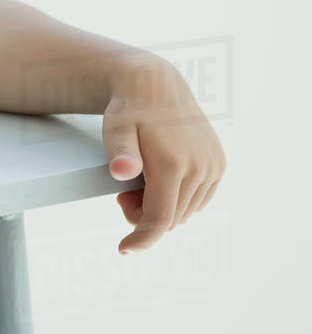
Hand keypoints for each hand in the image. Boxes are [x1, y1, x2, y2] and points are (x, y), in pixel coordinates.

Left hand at [102, 53, 226, 252]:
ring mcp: (212, 166)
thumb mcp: (115, 129)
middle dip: (144, 217)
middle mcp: (199, 168)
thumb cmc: (129, 110)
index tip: (123, 249)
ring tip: (142, 180)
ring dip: (162, 207)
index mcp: (173, 164)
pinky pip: (197, 200)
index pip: (159, 220)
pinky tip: (161, 178)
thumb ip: (119, 152)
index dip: (141, 240)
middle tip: (124, 194)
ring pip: (184, 212)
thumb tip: (123, 169)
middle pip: (170, 219)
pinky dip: (177, 199)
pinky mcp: (218, 164)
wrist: (155, 83)